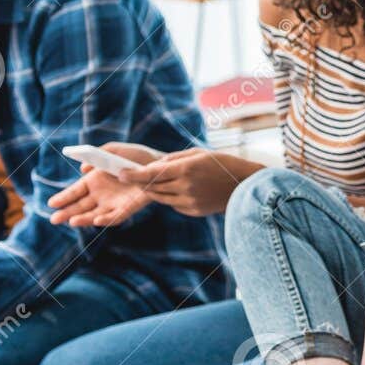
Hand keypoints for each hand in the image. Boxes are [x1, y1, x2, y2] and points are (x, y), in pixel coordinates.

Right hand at [48, 143, 157, 226]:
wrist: (159, 164)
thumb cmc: (135, 155)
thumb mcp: (114, 150)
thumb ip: (97, 156)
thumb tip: (83, 170)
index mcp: (95, 181)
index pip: (75, 192)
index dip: (64, 198)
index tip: (51, 204)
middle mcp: (102, 194)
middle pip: (81, 206)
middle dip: (67, 213)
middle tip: (54, 219)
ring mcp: (114, 202)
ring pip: (95, 214)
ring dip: (84, 218)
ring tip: (72, 221)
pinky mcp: (129, 207)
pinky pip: (116, 216)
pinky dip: (107, 219)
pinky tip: (97, 220)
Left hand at [129, 149, 261, 217]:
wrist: (244, 185)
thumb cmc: (221, 164)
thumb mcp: (198, 153)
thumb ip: (174, 159)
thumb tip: (155, 166)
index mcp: (186, 169)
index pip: (152, 173)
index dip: (133, 174)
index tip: (120, 173)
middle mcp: (185, 187)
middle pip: (153, 187)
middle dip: (141, 182)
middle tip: (130, 177)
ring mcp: (189, 201)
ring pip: (161, 197)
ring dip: (154, 190)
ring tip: (153, 182)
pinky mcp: (193, 211)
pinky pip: (174, 204)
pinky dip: (171, 197)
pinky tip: (179, 190)